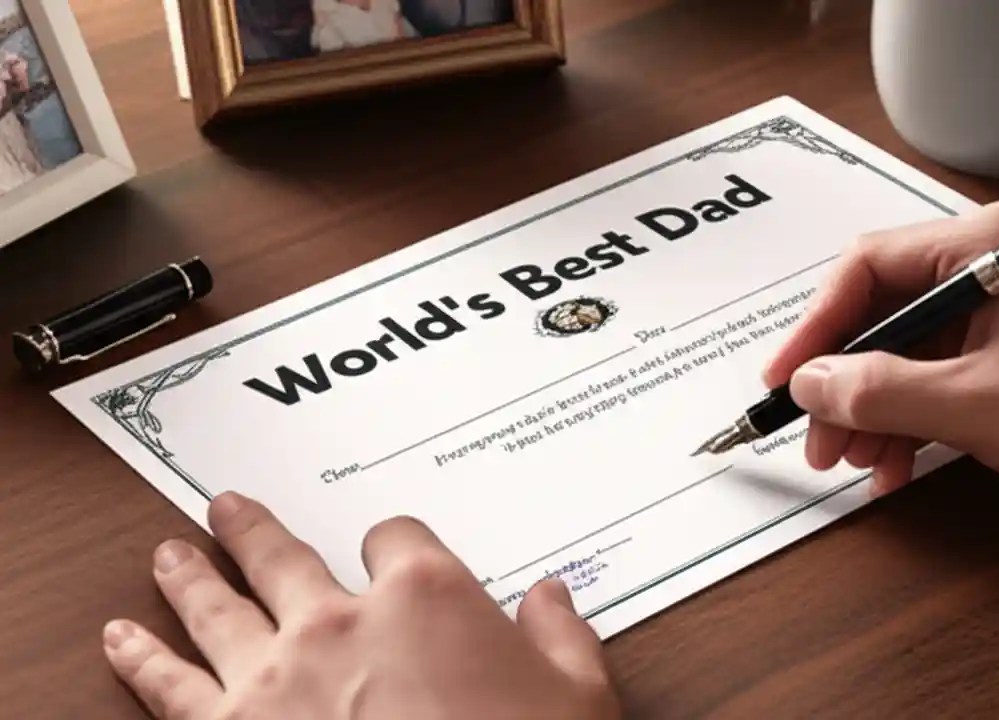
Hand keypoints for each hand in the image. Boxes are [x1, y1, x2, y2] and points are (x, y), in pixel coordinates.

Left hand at [102, 493, 619, 719]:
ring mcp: (278, 676)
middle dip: (255, 531)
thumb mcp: (576, 697)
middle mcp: (342, 621)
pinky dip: (143, 660)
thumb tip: (553, 600)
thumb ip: (561, 639)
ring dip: (190, 577)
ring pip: (218, 607)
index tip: (389, 549)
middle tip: (230, 511)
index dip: (392, 542)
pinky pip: (171, 688)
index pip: (395, 538)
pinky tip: (124, 641)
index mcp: (425, 597)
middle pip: (283, 555)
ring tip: (171, 556)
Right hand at [764, 201, 998, 520]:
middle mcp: (987, 266)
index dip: (815, 326)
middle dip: (842, 382)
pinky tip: (890, 468)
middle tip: (814, 436)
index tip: (784, 379)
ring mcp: (996, 311)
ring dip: (870, 411)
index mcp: (984, 246)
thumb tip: (808, 386)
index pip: (867, 268)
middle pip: (880, 314)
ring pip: (902, 353)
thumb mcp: (975, 406)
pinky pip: (933, 379)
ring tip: (848, 463)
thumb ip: (881, 392)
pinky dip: (907, 422)